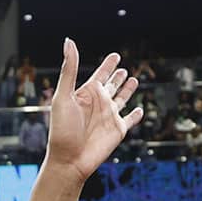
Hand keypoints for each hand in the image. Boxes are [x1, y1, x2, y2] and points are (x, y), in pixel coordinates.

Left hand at [44, 39, 144, 179]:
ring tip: (134, 80)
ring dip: (128, 90)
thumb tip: (68, 41)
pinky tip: (139, 109)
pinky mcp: (119, 130)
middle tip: (123, 68)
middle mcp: (99, 103)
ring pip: (123, 99)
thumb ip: (69, 69)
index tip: (115, 56)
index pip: (100, 74)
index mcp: (86, 94)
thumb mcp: (64, 95)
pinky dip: (136, 115)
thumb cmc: (62, 129)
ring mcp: (109, 117)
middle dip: (118, 77)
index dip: (108, 65)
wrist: (70, 160)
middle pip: (112, 85)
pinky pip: (130, 120)